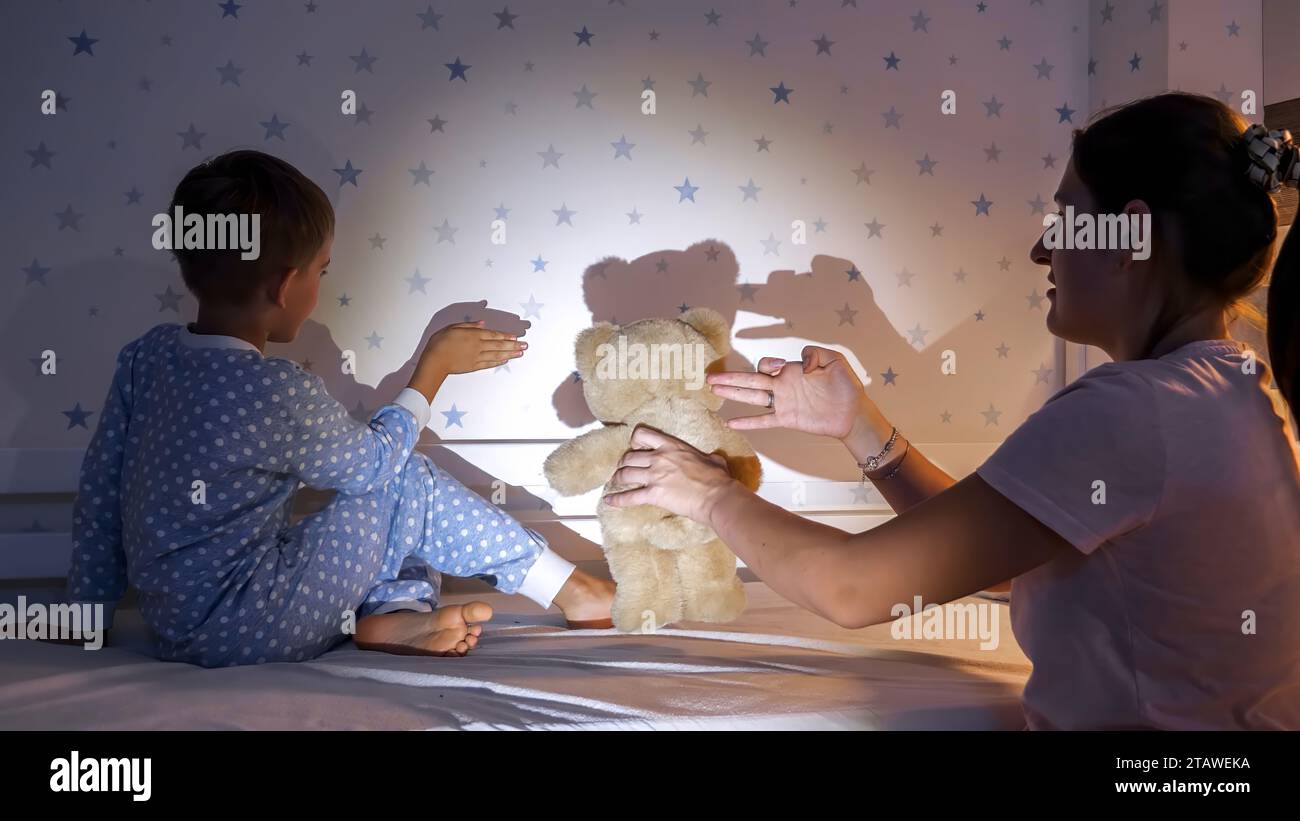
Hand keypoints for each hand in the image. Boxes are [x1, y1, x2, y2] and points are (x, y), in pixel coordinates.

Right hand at [419, 320, 526, 375]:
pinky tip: (505, 361)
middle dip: (513, 345)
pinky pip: (489, 364)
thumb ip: (469, 325)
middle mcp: (478, 346)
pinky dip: (498, 362)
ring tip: (520, 353)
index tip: (516, 337)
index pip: (494, 335)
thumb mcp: (453, 327)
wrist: (434, 361)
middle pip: (499, 345)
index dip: (506, 336)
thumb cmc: (440, 342)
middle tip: (525, 346)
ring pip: (497, 355)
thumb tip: (482, 324)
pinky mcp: (473, 366)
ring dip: (510, 354)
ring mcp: (476, 357)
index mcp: (473, 335)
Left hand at [603, 425, 738, 524]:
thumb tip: (715, 459)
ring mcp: (655, 476)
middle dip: (623, 463)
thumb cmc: (718, 479)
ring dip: (618, 478)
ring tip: (616, 482)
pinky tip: (609, 501)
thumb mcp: (713, 460)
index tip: (635, 448)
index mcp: (672, 446)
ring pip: (625, 474)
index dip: (634, 441)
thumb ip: (708, 458)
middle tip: (623, 469)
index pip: (643, 435)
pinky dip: (617, 499)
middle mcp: (659, 458)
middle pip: (629, 457)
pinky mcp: (653, 494)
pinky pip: (629, 496)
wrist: (717, 497)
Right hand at [706, 345, 869, 439]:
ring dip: (733, 394)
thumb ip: (817, 354)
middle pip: (750, 381)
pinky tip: (731, 423)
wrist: (854, 413)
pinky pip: (763, 420)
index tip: (774, 367)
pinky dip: (747, 422)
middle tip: (709, 377)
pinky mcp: (787, 419)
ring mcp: (782, 403)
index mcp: (790, 371)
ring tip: (713, 391)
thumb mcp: (835, 361)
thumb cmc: (846, 386)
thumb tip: (801, 360)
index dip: (765, 364)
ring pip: (752, 398)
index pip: (766, 365)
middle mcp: (782, 386)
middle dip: (730, 378)